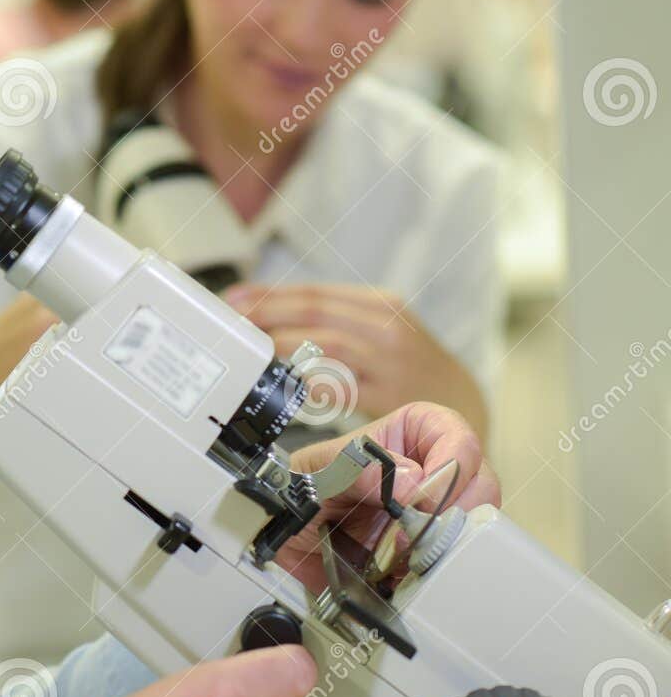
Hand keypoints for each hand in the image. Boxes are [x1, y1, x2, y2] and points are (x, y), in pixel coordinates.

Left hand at [223, 283, 487, 435]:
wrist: (464, 404)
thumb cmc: (410, 366)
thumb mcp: (381, 329)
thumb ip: (335, 321)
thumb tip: (269, 317)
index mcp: (380, 304)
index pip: (314, 292)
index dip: (268, 293)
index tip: (232, 299)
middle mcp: (387, 326)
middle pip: (315, 312)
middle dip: (266, 313)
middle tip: (232, 322)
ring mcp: (391, 360)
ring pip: (328, 343)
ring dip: (283, 344)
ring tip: (251, 349)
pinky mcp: (392, 394)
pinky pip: (345, 386)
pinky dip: (312, 382)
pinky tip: (287, 383)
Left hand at [274, 401, 499, 592]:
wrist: (281, 534)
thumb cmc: (301, 486)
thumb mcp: (320, 470)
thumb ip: (361, 470)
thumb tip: (412, 483)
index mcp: (410, 435)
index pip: (457, 436)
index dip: (453, 464)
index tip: (426, 493)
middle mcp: (429, 472)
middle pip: (480, 484)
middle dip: (453, 510)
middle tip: (415, 528)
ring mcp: (431, 514)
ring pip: (472, 525)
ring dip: (442, 543)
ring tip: (403, 552)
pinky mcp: (425, 551)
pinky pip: (448, 562)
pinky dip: (429, 571)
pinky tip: (402, 571)